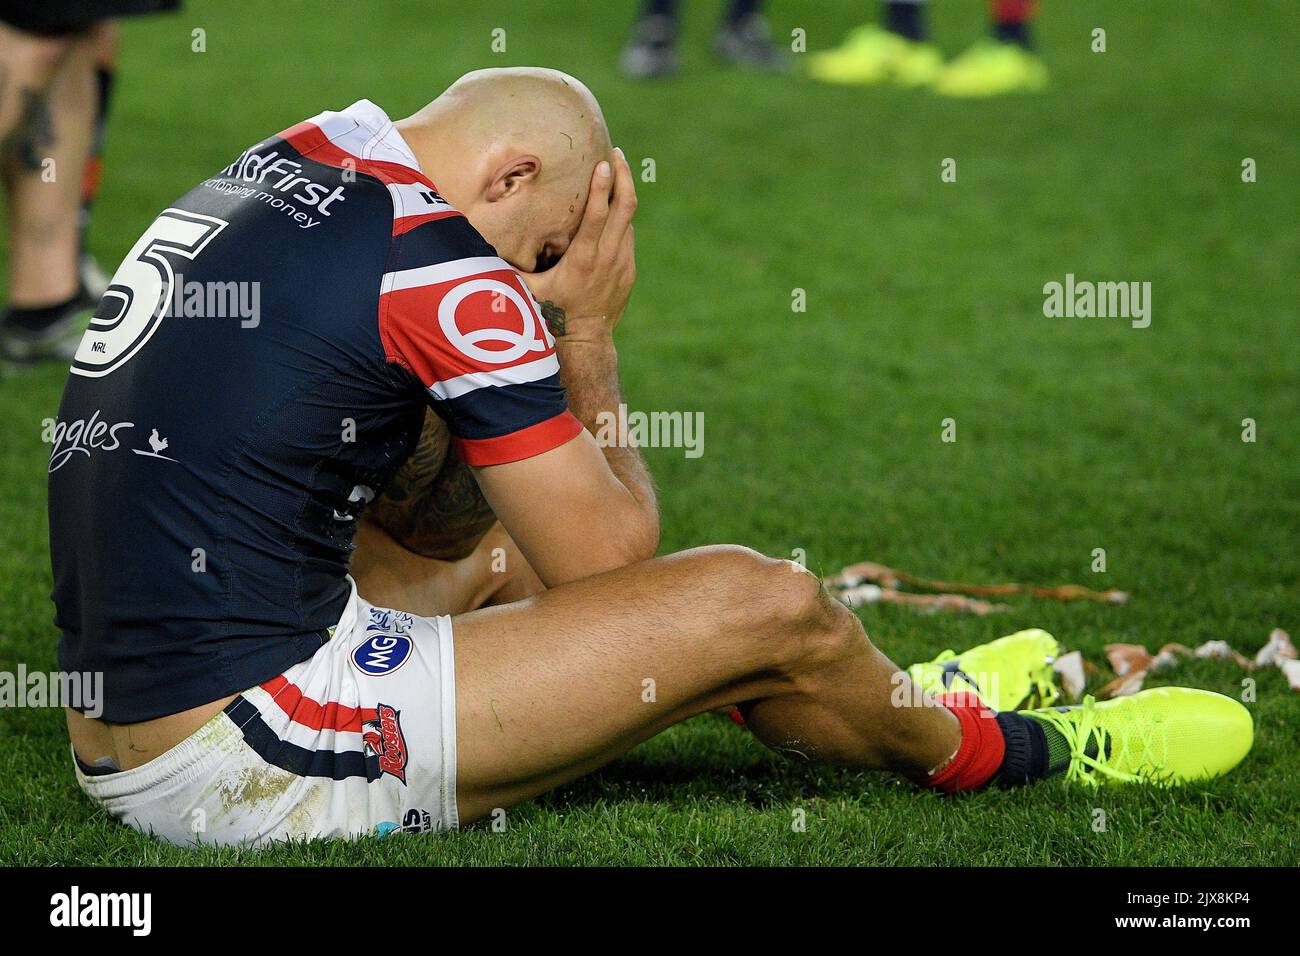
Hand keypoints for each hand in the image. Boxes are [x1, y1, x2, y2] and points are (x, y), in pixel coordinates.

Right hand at [519, 147, 636, 343]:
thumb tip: (476, 246)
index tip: (603, 162)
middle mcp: (608, 258)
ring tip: (615, 172)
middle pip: (624, 208)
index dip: (602, 186)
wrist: (586, 342)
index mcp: (584, 259)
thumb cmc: (552, 314)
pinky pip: (627, 236)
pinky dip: (621, 218)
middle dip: (623, 177)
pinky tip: (612, 207)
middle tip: (615, 153)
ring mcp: (623, 263)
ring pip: (628, 220)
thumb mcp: (528, 291)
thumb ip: (507, 268)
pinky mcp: (629, 270)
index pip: (598, 215)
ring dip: (623, 195)